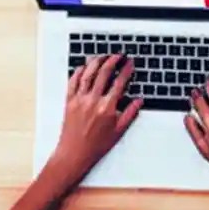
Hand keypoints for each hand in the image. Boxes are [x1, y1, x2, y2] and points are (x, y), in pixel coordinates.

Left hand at [51, 54, 142, 182]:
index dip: (126, 70)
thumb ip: (130, 114)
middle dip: (113, 61)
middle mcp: (93, 101)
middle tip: (118, 56)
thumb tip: (139, 101)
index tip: (129, 63)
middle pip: (104, 73)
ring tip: (103, 56)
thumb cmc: (95, 146)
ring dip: (96, 61)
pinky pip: (73, 81)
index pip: (119, 82)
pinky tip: (84, 66)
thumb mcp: (118, 131)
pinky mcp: (69, 101)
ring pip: (88, 74)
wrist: (74, 154)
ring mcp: (80, 100)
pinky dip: (79, 71)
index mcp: (107, 108)